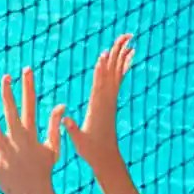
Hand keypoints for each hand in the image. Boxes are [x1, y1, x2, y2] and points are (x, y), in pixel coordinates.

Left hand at [0, 68, 65, 193]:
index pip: (30, 106)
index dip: (28, 87)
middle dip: (10, 94)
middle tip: (6, 77)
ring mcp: (6, 152)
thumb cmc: (44, 170)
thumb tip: (60, 106)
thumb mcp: (53, 147)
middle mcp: (19, 141)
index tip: (26, 71)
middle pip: (13, 113)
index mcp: (31, 135)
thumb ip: (54, 126)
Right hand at [65, 33, 133, 173]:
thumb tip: (65, 120)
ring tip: (128, 38)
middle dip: (117, 55)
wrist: (106, 157)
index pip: (100, 86)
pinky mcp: (111, 102)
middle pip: (112, 73)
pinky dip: (123, 66)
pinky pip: (118, 79)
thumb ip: (71, 129)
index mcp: (97, 108)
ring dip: (122, 55)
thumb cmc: (90, 150)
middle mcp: (107, 100)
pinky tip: (128, 56)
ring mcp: (110, 100)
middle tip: (124, 36)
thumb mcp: (78, 141)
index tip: (103, 55)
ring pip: (117, 73)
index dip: (101, 71)